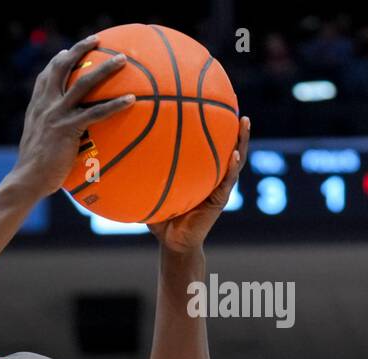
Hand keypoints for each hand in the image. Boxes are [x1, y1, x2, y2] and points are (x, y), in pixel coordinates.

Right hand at [12, 36, 135, 198]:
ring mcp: (56, 116)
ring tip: (122, 59)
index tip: (66, 52)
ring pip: (83, 84)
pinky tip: (131, 100)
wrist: (26, 180)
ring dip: (105, 68)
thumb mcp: (37, 144)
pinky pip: (96, 113)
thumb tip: (62, 137)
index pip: (45, 77)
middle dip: (79, 50)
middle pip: (61, 68)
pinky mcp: (68, 129)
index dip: (56, 61)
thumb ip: (47, 133)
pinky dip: (115, 105)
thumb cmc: (34, 170)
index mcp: (37, 108)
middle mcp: (45, 106)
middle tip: (96, 40)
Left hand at [148, 116, 249, 253]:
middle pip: (230, 148)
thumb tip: (123, 157)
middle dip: (236, 129)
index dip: (218, 130)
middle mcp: (214, 179)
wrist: (172, 242)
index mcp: (202, 175)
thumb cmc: (162, 218)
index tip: (219, 107)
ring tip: (244, 123)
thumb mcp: (153, 192)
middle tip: (238, 108)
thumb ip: (146, 176)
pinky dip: (232, 169)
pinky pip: (227, 182)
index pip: (212, 148)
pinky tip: (234, 156)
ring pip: (236, 161)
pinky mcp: (219, 201)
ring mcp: (219, 189)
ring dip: (242, 142)